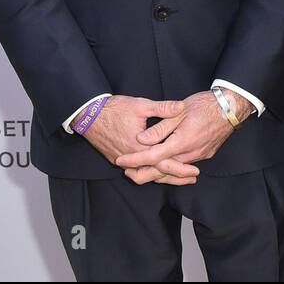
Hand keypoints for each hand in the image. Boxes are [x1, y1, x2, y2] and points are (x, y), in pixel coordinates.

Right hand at [81, 95, 197, 183]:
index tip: (195, 171)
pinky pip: (137, 171)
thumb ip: (163, 108)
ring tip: (181, 178)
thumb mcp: (141, 105)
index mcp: (139, 148)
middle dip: (176, 178)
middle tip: (193, 178)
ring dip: (163, 177)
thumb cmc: (114, 109)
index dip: (181, 169)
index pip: (164, 163)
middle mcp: (130, 159)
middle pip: (156, 174)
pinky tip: (160, 171)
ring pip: (146, 175)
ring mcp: (122, 161)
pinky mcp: (117, 160)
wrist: (88, 114)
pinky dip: (151, 173)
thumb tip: (182, 107)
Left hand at [115, 90, 252, 184]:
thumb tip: (142, 139)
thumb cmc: (205, 104)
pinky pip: (184, 164)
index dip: (134, 160)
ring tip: (140, 169)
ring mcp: (200, 155)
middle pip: (162, 170)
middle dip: (143, 173)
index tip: (120, 160)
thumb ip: (160, 128)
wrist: (231, 106)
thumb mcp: (179, 112)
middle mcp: (190, 153)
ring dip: (156, 171)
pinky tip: (164, 163)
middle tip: (126, 172)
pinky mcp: (206, 154)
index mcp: (181, 142)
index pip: (152, 156)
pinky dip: (171, 167)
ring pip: (174, 169)